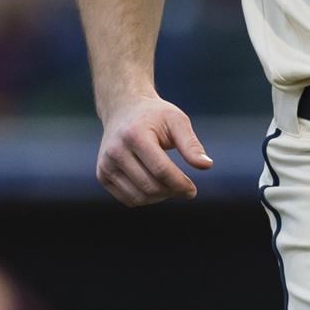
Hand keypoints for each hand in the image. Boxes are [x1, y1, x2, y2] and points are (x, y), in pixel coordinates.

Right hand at [95, 94, 211, 205]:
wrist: (123, 109)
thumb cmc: (156, 115)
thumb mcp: (177, 121)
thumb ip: (191, 144)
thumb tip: (206, 165)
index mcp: (135, 136)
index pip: (161, 170)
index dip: (180, 184)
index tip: (193, 191)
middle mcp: (115, 151)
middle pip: (150, 186)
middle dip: (172, 191)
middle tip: (186, 189)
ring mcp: (105, 165)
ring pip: (139, 197)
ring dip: (160, 197)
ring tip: (172, 186)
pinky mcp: (102, 175)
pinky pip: (128, 199)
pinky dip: (146, 199)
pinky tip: (156, 187)